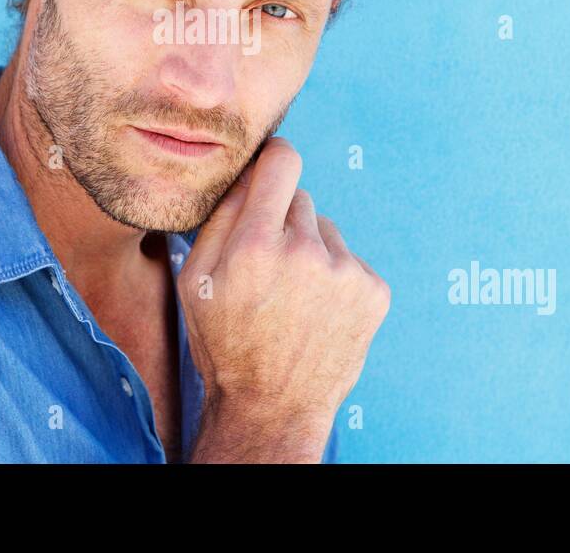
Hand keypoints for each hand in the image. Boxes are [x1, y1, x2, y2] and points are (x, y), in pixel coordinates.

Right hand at [180, 135, 390, 461]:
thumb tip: (247, 172)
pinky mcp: (373, 292)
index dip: (273, 160)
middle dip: (282, 222)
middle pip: (300, 198)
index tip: (271, 168)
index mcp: (255, 247)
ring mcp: (346, 273)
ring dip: (310, 251)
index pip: (281, 161)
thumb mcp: (195, 281)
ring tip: (292, 297)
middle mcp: (305, 253)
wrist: (273, 408)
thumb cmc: (226, 345)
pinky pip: (350, 259)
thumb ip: (220, 218)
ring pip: (324, 230)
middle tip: (267, 268)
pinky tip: (317, 310)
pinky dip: (335, 277)